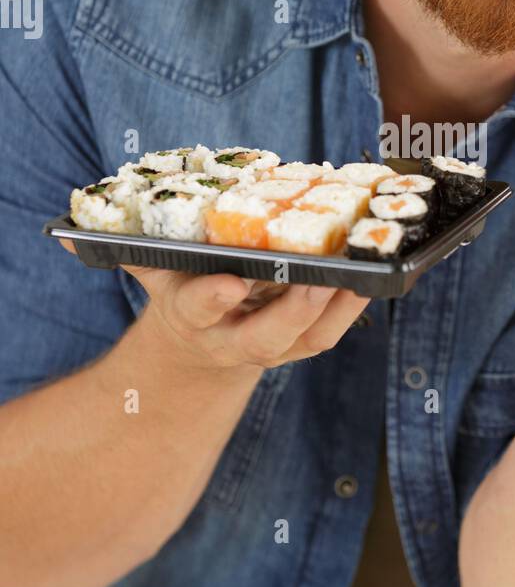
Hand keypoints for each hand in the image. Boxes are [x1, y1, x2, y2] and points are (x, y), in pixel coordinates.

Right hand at [58, 239, 369, 370]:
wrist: (202, 349)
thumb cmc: (181, 292)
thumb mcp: (154, 273)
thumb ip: (128, 252)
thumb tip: (70, 237)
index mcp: (192, 314)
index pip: (200, 308)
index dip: (215, 297)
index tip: (232, 280)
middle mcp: (234, 336)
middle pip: (265, 336)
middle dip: (293, 311)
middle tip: (318, 279)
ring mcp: (273, 345)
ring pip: (307, 339)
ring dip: (335, 310)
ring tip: (359, 276)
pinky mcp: (301, 344)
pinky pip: (330, 334)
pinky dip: (352, 308)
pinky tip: (371, 279)